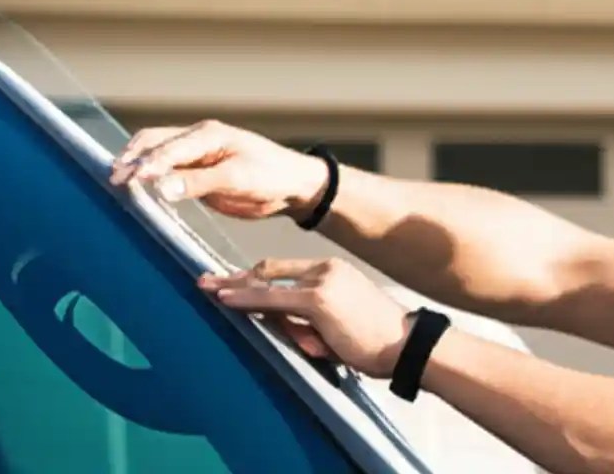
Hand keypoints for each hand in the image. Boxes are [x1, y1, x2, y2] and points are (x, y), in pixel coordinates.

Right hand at [108, 119, 325, 220]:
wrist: (292, 185)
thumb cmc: (271, 175)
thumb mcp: (237, 179)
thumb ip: (198, 183)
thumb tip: (161, 186)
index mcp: (208, 135)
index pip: (168, 147)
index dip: (147, 163)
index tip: (128, 179)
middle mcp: (197, 140)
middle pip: (154, 142)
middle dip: (132, 158)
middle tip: (113, 179)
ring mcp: (196, 156)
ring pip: (157, 155)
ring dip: (136, 165)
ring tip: (116, 183)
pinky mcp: (198, 173)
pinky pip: (167, 172)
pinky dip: (150, 178)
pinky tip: (136, 190)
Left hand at [198, 257, 411, 377]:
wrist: (407, 345)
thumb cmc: (378, 341)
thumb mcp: (339, 326)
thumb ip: (309, 322)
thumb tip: (280, 328)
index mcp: (332, 272)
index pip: (282, 269)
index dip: (253, 276)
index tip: (231, 282)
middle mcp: (325, 269)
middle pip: (268, 269)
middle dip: (234, 277)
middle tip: (205, 281)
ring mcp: (321, 282)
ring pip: (266, 283)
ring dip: (234, 289)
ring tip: (205, 288)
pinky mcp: (318, 300)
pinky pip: (271, 300)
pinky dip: (245, 299)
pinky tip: (224, 299)